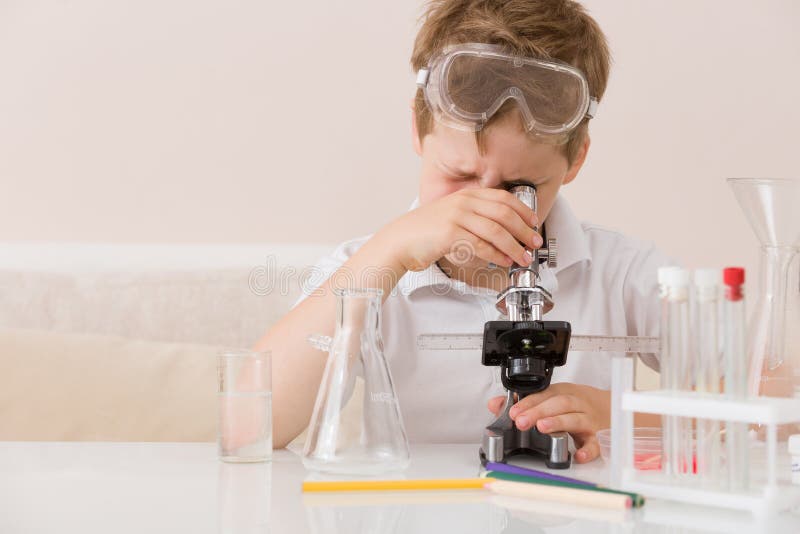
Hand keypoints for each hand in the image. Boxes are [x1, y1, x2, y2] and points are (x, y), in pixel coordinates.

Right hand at [373, 188, 541, 271]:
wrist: (401, 240)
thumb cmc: (425, 232)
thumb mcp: (452, 214)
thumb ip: (474, 216)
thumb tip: (502, 230)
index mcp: (466, 195)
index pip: (503, 198)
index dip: (523, 211)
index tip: (534, 222)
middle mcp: (463, 203)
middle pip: (504, 214)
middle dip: (524, 230)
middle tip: (533, 243)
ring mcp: (456, 217)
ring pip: (496, 231)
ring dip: (514, 246)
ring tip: (523, 257)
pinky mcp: (451, 234)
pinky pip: (482, 245)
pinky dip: (497, 255)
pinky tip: (503, 261)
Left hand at [487, 383, 610, 462]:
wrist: (609, 408)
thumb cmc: (574, 405)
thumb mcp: (550, 398)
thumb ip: (522, 403)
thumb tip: (495, 404)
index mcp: (562, 394)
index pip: (544, 395)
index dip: (528, 403)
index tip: (513, 412)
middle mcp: (576, 405)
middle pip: (559, 404)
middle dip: (538, 411)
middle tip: (521, 422)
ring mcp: (588, 421)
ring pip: (575, 419)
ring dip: (558, 422)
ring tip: (542, 428)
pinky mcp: (597, 438)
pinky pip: (595, 444)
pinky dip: (588, 450)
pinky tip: (577, 455)